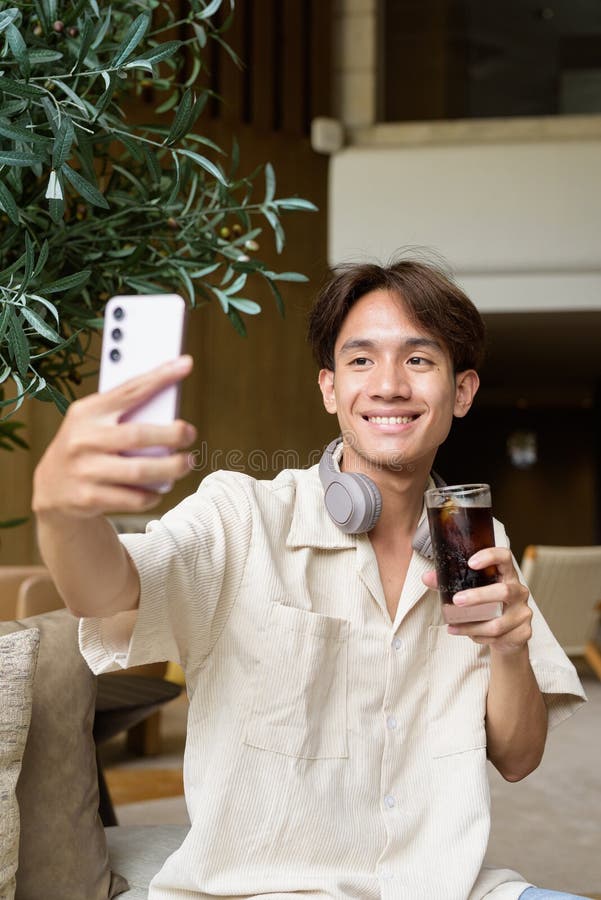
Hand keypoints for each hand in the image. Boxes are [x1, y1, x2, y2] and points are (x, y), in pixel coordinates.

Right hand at [33, 355, 196, 518]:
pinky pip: (134, 498)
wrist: (52, 487)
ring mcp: (85, 470)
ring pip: (140, 471)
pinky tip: (158, 489)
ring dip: (172, 468)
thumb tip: (169, 405)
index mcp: (87, 412)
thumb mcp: (92, 421)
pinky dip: (153, 494)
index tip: (185, 365)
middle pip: (139, 435)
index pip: (129, 390)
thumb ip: (122, 412)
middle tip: (190, 434)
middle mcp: (84, 439)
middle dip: (173, 435)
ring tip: (186, 463)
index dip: (160, 377)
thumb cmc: (84, 446)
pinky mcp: (89, 497)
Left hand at [422, 548, 531, 653]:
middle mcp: (519, 591)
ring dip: (472, 625)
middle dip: (478, 596)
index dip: (490, 556)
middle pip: (503, 591)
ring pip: (498, 622)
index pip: (505, 557)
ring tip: (454, 626)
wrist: (508, 636)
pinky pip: (498, 637)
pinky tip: (469, 635)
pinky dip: (479, 636)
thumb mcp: (471, 591)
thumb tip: (426, 577)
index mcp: (506, 574)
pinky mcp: (523, 632)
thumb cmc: (488, 606)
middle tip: (456, 601)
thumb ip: (449, 583)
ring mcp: (523, 613)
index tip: (471, 563)